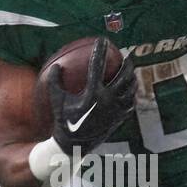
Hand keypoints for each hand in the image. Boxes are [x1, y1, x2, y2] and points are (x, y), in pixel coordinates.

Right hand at [48, 38, 135, 154]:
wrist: (74, 145)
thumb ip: (54, 81)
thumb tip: (55, 65)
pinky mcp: (120, 118)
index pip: (97, 66)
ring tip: (131, 71)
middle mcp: (107, 100)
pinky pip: (130, 103)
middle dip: (126, 63)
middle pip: (123, 76)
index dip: (100, 51)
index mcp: (92, 93)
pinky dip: (131, 94)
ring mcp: (116, 110)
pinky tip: (131, 90)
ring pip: (130, 89)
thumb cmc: (63, 120)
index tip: (102, 41)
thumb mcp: (56, 100)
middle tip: (126, 55)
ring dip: (132, 77)